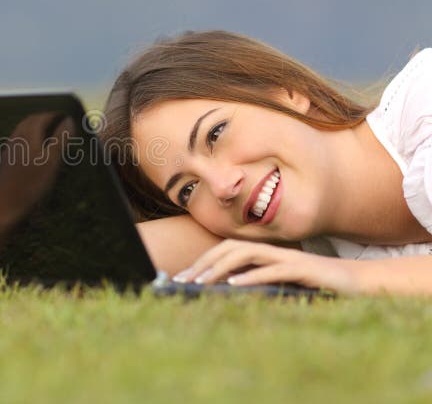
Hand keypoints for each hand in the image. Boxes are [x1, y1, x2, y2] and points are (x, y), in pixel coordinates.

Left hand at [0, 112, 74, 222]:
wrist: (7, 206)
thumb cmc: (32, 183)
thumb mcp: (52, 160)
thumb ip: (60, 138)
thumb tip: (69, 119)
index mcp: (28, 133)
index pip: (43, 117)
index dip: (56, 114)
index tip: (67, 115)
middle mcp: (16, 137)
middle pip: (31, 120)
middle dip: (45, 118)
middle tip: (59, 121)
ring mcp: (9, 148)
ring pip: (23, 130)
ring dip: (36, 127)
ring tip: (50, 132)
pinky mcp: (7, 160)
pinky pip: (19, 141)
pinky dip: (30, 138)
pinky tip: (35, 148)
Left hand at [172, 239, 359, 293]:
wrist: (358, 282)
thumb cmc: (317, 284)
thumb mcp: (281, 283)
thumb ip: (258, 281)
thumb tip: (227, 290)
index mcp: (265, 252)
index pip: (226, 250)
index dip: (203, 261)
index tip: (181, 277)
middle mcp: (272, 250)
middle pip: (229, 249)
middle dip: (204, 263)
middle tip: (182, 279)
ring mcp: (287, 257)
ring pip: (245, 255)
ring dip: (220, 267)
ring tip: (201, 281)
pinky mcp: (302, 269)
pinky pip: (272, 270)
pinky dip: (251, 276)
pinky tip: (234, 284)